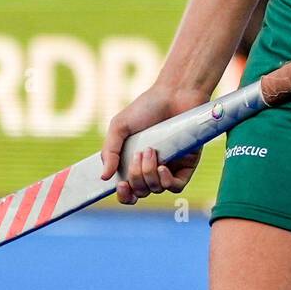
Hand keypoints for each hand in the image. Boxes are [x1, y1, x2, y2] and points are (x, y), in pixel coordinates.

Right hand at [100, 84, 206, 203]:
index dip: (123, 195)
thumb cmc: (147, 107)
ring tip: (150, 150)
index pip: (128, 191)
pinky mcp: (187, 165)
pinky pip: (176, 186)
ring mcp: (169, 168)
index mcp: (134, 163)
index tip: (120, 186)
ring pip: (156, 189)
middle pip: (141, 192)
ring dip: (149, 174)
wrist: (175, 94)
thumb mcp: (119, 126)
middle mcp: (151, 169)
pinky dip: (166, 181)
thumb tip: (104, 177)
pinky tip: (163, 166)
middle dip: (135, 177)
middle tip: (138, 154)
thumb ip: (109, 151)